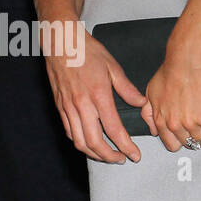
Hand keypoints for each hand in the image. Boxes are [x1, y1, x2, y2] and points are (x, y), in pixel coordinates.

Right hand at [45, 26, 144, 163]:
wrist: (60, 41)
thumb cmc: (86, 50)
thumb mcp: (112, 66)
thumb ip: (127, 88)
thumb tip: (140, 103)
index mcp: (98, 95)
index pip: (114, 130)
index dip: (126, 147)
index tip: (135, 155)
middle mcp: (82, 105)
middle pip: (94, 142)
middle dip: (109, 157)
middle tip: (121, 159)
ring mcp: (68, 106)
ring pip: (79, 141)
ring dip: (94, 154)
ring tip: (106, 155)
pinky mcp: (60, 105)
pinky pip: (69, 130)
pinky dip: (79, 142)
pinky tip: (88, 141)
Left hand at [140, 48, 200, 153]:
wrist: (185, 60)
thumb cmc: (169, 72)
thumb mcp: (150, 93)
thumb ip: (149, 114)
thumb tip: (153, 130)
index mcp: (160, 119)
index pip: (170, 145)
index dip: (179, 141)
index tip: (185, 135)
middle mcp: (174, 124)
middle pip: (189, 144)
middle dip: (194, 137)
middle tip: (199, 128)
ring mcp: (191, 122)